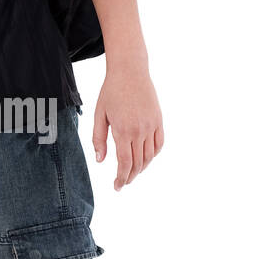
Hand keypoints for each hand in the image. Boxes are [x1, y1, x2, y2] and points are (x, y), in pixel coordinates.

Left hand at [93, 60, 163, 189]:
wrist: (130, 71)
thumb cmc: (111, 92)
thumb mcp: (99, 115)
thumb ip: (98, 139)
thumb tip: (101, 161)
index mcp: (123, 130)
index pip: (125, 163)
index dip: (121, 178)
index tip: (117, 187)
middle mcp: (140, 130)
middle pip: (138, 163)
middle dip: (130, 176)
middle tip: (123, 182)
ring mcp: (151, 125)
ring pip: (150, 156)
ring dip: (142, 168)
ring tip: (133, 173)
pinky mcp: (159, 120)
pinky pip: (159, 144)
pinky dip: (153, 155)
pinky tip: (145, 158)